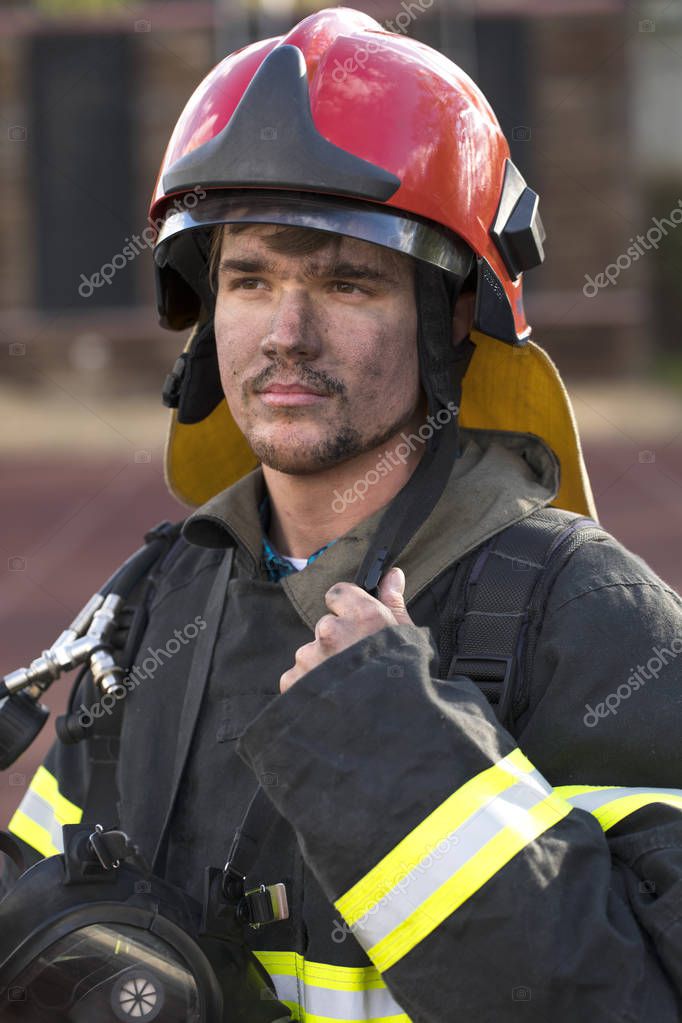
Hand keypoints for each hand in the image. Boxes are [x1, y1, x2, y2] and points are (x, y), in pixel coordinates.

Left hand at [280, 566, 413, 692]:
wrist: (387, 730)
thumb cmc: (403, 681)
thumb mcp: (406, 638)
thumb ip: (393, 602)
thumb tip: (392, 574)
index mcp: (361, 615)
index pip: (338, 592)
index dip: (344, 607)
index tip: (351, 622)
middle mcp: (332, 630)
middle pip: (326, 627)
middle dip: (336, 644)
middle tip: (356, 667)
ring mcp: (310, 656)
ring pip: (311, 653)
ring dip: (321, 666)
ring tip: (345, 690)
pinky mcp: (295, 680)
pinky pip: (297, 677)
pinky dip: (308, 687)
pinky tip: (330, 701)